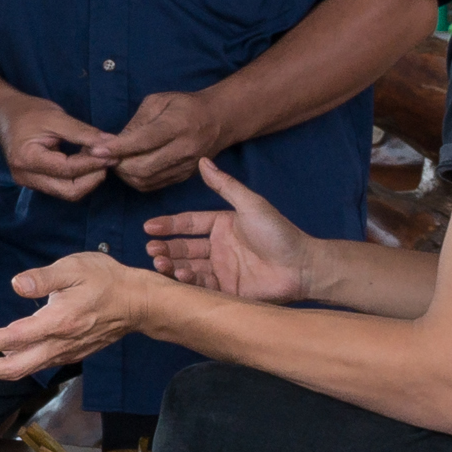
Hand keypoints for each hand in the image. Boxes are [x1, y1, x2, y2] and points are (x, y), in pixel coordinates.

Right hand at [0, 92, 120, 202]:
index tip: (113, 153)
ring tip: (97, 158)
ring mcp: (29, 182)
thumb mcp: (56, 117)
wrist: (4, 115)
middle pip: (69, 191)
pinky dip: (79, 178)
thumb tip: (110, 144)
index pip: (68, 170)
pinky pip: (62, 187)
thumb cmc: (28, 112)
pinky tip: (85, 161)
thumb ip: (83, 132)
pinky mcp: (36, 182)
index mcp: (27, 159)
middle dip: (93, 178)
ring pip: (68, 193)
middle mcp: (26, 177)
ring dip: (87, 179)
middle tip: (108, 159)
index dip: (93, 163)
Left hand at [0, 252, 150, 384]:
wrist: (140, 303)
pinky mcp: (70, 352)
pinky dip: (11, 363)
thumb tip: (17, 284)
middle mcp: (59, 344)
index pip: (11, 341)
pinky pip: (35, 364)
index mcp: (57, 323)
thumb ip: (44, 278)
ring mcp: (65, 352)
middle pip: (13, 369)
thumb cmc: (107, 280)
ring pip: (24, 369)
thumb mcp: (74, 268)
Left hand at [96, 83, 232, 190]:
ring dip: (124, 173)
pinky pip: (153, 185)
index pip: (144, 141)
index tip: (95, 150)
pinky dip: (136, 179)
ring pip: (146, 180)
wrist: (219, 120)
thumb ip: (137, 122)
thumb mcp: (159, 101)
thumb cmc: (185, 106)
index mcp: (178, 125)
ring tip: (114, 160)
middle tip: (102, 155)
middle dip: (117, 164)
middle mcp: (184, 149)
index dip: (118, 148)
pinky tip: (129, 167)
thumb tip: (114, 142)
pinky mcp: (184, 177)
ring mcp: (186, 166)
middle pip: (143, 167)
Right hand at [145, 159, 318, 303]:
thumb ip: (225, 185)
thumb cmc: (278, 232)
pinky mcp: (227, 291)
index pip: (188, 224)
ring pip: (188, 266)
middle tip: (151, 248)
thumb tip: (202, 160)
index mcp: (222, 226)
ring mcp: (222, 270)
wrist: (302, 267)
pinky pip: (202, 286)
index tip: (149, 227)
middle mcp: (218, 248)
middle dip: (165, 248)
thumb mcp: (250, 204)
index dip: (169, 225)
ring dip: (172, 265)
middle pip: (184, 247)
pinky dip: (188, 282)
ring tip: (160, 263)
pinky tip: (180, 276)